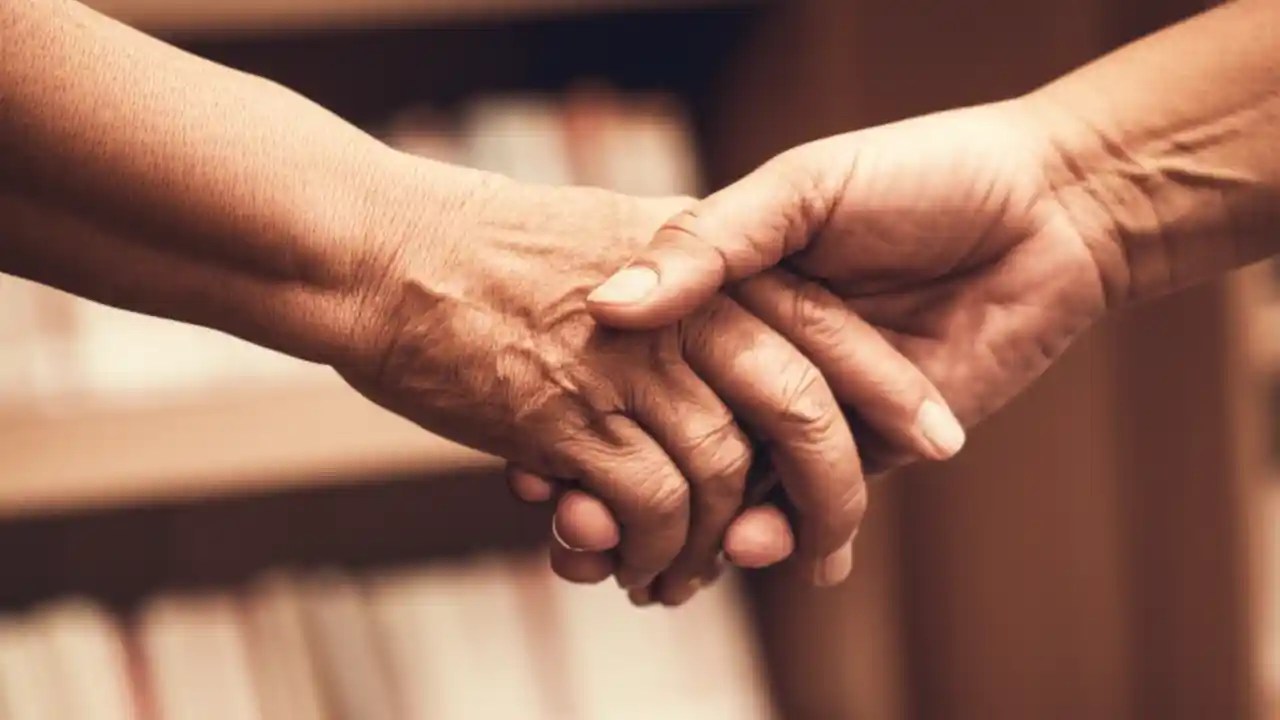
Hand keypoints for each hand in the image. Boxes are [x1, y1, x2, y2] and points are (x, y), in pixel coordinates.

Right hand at [338, 169, 871, 593]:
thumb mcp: (608, 238)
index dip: (887, 391)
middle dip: (832, 497)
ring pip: (725, 477)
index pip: (825, 331)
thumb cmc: (485, 251)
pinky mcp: (568, 415)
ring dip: (719, 544)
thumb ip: (680, 283)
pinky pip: (651, 506)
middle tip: (828, 557)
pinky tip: (634, 565)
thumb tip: (729, 344)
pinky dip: (655, 549)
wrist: (382, 247)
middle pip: (800, 412)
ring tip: (688, 576)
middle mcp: (682, 309)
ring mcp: (627, 363)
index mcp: (704, 260)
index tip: (931, 445)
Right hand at [530, 98, 1114, 601]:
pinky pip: (810, 504)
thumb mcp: (801, 190)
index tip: (540, 468)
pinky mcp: (875, 450)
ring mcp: (816, 407)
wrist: (1053, 207)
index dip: (595, 420)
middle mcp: (763, 358)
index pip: (646, 372)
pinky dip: (769, 536)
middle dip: (633, 503)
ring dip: (691, 533)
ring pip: (736, 487)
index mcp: (735, 296)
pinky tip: (740, 548)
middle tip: (583, 545)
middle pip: (682, 444)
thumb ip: (714, 245)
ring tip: (654, 564)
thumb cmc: (921, 177)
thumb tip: (615, 305)